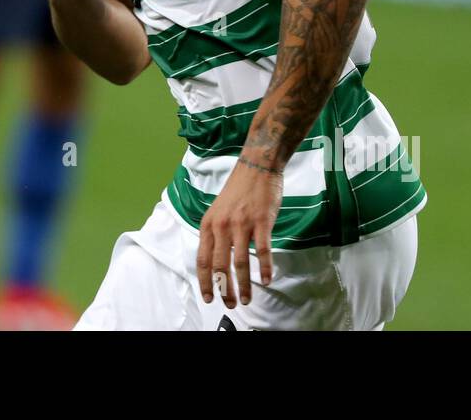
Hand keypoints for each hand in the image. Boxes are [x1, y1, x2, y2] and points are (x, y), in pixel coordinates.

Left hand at [196, 155, 281, 307]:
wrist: (256, 166)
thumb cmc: (239, 189)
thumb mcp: (218, 211)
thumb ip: (216, 233)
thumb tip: (216, 259)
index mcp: (209, 224)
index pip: (203, 259)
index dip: (205, 281)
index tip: (209, 298)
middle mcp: (222, 226)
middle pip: (220, 266)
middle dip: (224, 289)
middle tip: (230, 305)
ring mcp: (242, 224)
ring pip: (240, 262)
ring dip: (243, 285)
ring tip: (247, 299)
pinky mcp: (261, 221)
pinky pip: (263, 250)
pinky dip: (265, 268)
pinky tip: (267, 280)